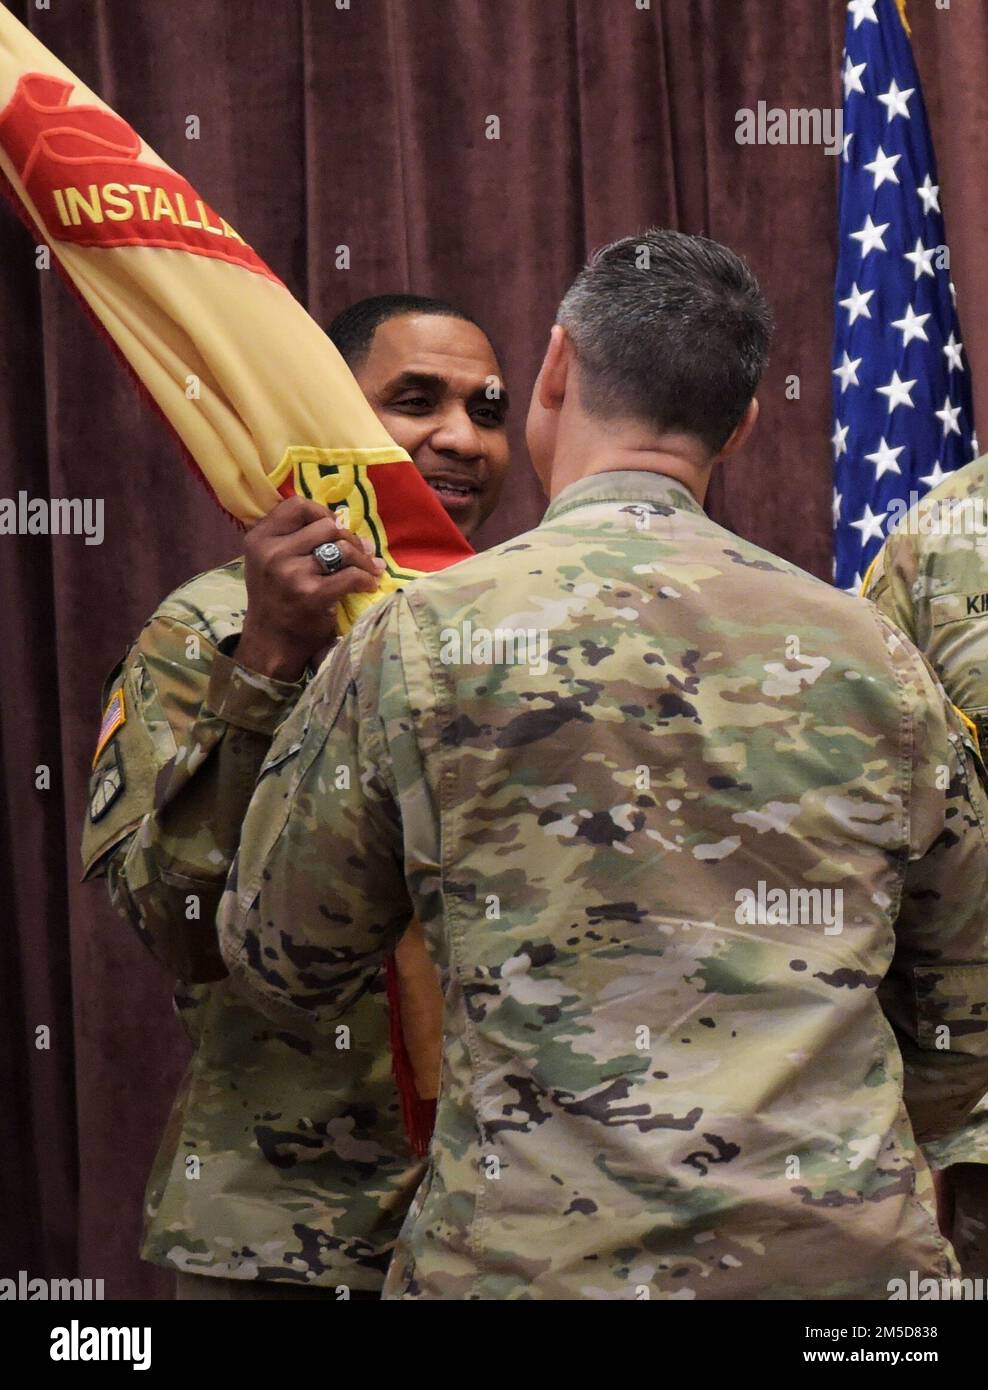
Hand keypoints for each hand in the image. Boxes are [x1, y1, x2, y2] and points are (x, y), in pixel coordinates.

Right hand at [236, 497, 384, 680]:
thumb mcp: (269, 560)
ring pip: (342, 548)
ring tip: (368, 569)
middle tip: (358, 552)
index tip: (333, 528)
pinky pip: (350, 575)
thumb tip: (349, 526)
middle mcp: (271, 552)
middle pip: (326, 526)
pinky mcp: (310, 595)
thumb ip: (297, 538)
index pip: (297, 505)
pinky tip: (367, 585)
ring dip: (362, 559)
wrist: (270, 642)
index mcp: (259, 538)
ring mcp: (290, 574)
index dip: (322, 513)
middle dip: (349, 538)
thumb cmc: (276, 598)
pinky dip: (365, 579)